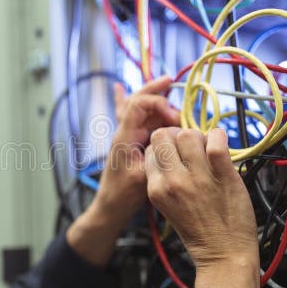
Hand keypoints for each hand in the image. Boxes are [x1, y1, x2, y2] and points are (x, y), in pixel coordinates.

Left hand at [94, 76, 179, 227]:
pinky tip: (117, 88)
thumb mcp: (144, 177)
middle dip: (155, 90)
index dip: (159, 104)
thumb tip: (176, 137)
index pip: (139, 106)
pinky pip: (131, 118)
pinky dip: (126, 102)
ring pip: (139, 108)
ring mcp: (127, 136)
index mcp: (125, 136)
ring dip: (153, 96)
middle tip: (170, 80)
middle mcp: (124, 132)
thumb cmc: (125, 195)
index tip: (176, 118)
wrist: (110, 207)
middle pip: (138, 100)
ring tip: (166, 83)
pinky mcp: (130, 143)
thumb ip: (158, 155)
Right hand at [145, 127, 260, 287]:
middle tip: (191, 146)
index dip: (164, 145)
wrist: (224, 255)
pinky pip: (216, 141)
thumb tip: (171, 152)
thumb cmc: (200, 234)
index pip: (150, 149)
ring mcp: (198, 178)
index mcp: (156, 189)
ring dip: (199, 136)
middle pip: (164, 135)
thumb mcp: (168, 207)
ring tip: (207, 149)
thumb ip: (165, 181)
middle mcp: (173, 181)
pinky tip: (221, 143)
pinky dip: (219, 137)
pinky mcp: (223, 175)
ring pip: (188, 134)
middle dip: (177, 135)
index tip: (175, 150)